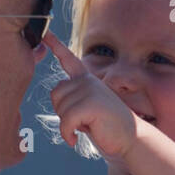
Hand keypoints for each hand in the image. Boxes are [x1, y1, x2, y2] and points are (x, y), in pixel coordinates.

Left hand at [45, 31, 148, 161]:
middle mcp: (88, 81)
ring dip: (67, 125)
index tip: (45, 34)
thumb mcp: (87, 107)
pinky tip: (74, 140)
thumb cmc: (105, 126)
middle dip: (63, 113)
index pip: (68, 60)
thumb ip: (72, 96)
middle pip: (55, 94)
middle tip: (81, 122)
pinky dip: (67, 134)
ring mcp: (90, 90)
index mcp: (87, 79)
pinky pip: (65, 121)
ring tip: (85, 127)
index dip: (55, 46)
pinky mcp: (91, 104)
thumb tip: (57, 88)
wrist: (129, 139)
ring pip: (60, 109)